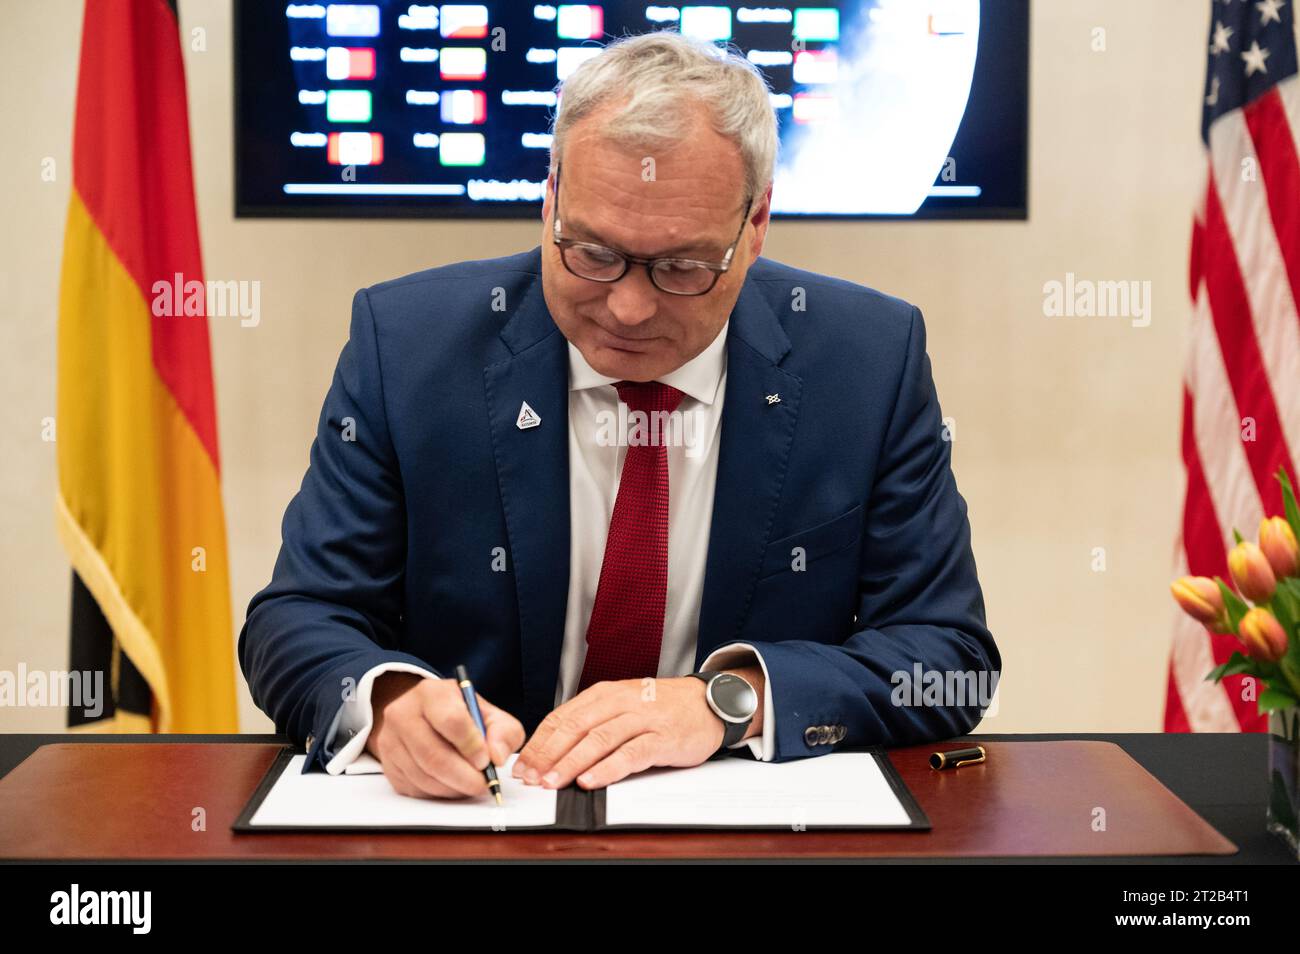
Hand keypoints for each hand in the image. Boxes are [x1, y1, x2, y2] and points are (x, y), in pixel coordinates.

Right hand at [364, 672, 524, 799]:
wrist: (425, 717)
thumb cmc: (462, 716)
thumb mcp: (490, 715)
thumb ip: (503, 732)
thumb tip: (496, 757)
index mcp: (432, 693)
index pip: (451, 720)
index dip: (472, 746)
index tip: (486, 760)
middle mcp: (404, 713)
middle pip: (434, 755)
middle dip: (464, 777)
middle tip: (483, 784)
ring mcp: (391, 740)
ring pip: (424, 776)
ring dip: (453, 788)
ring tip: (470, 784)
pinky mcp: (388, 764)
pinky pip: (414, 788)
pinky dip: (438, 793)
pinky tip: (451, 784)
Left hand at [511, 676, 729, 790]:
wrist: (707, 702)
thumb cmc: (661, 708)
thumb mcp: (622, 706)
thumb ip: (592, 723)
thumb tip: (553, 751)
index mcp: (604, 694)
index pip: (562, 717)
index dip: (539, 743)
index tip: (522, 765)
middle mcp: (620, 702)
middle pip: (575, 727)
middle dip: (548, 754)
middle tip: (530, 777)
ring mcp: (641, 718)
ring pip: (598, 739)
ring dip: (571, 762)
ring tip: (552, 782)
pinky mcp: (662, 737)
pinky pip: (630, 753)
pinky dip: (608, 768)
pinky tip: (591, 781)